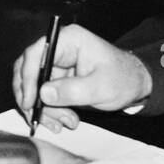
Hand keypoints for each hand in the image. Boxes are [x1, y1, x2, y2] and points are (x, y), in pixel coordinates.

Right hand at [12, 22, 152, 132]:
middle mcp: (57, 48)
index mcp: (68, 40)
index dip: (28, 78)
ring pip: (33, 86)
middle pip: (28, 71)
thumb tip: (43, 94)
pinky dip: (48, 110)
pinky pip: (41, 95)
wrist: (135, 86)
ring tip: (63, 123)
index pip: (36, 54)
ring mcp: (55, 64)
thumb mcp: (101, 88)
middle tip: (40, 117)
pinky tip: (61, 121)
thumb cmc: (124, 79)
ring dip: (43, 108)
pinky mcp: (55, 78)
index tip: (29, 101)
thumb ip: (72, 91)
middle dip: (33, 98)